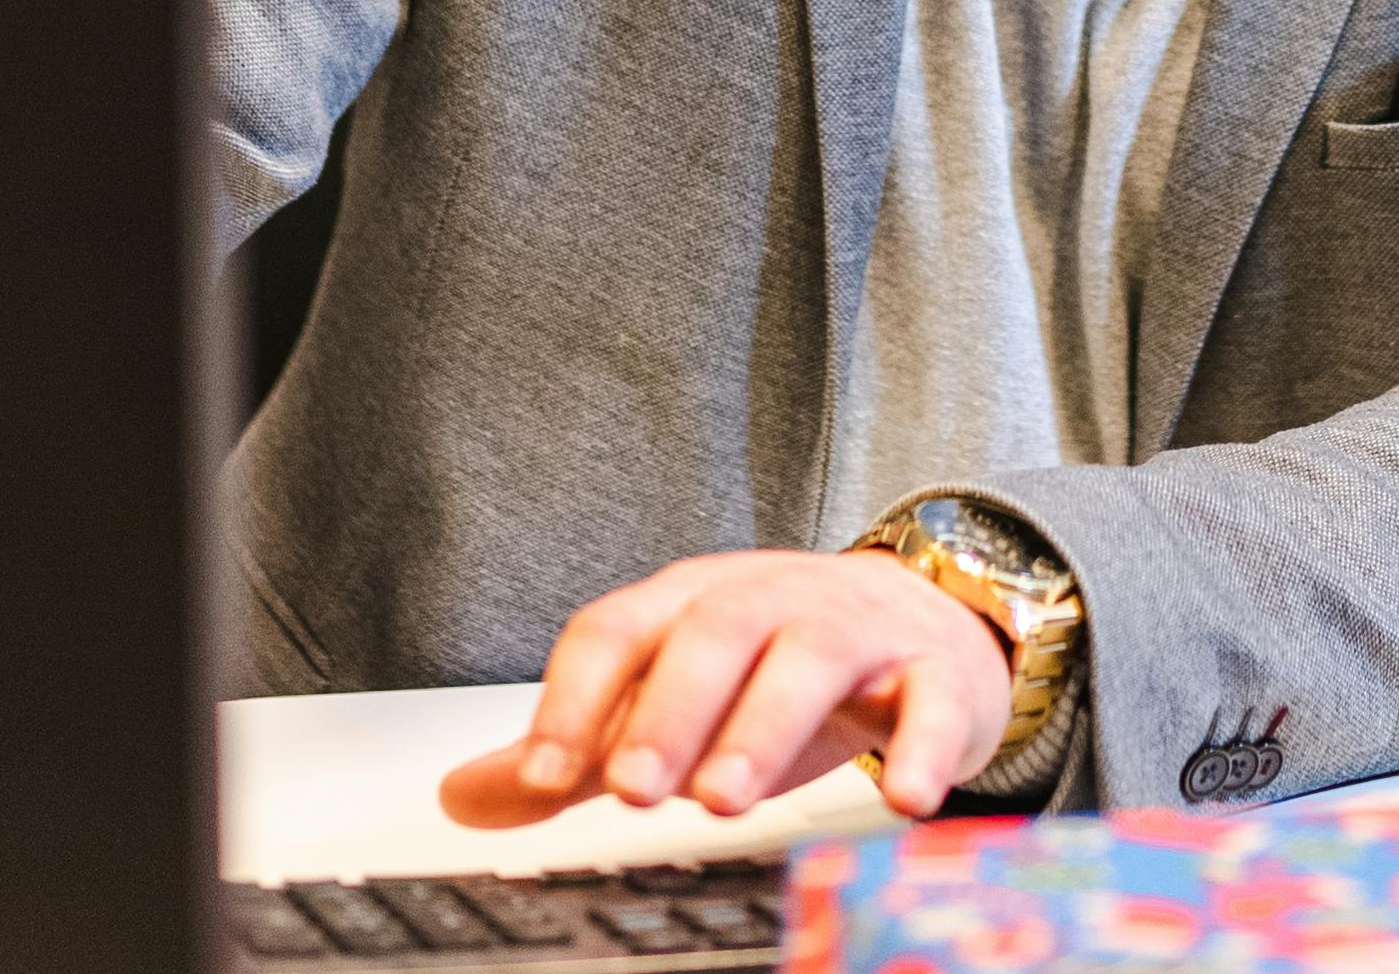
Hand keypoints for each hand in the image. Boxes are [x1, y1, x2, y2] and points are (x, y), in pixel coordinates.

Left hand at [437, 548, 1011, 828]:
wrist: (930, 623)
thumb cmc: (781, 670)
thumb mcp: (675, 697)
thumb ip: (582, 748)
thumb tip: (463, 797)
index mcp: (692, 602)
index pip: (618, 628)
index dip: (575, 698)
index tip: (540, 778)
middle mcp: (770, 598)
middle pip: (713, 630)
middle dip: (668, 709)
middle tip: (631, 789)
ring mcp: (858, 626)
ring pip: (812, 654)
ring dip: (765, 726)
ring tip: (726, 801)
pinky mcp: (936, 670)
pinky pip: (934, 698)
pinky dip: (923, 745)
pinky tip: (903, 798)